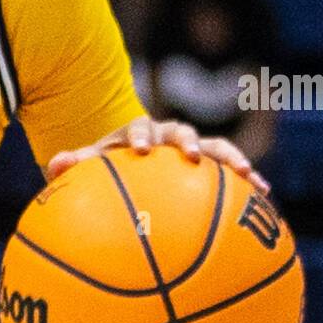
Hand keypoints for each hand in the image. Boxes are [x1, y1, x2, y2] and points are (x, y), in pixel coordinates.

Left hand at [46, 116, 270, 194]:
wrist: (132, 159)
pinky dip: (248, 178)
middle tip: (188, 155)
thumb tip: (55, 164)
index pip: (139, 129)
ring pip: (214, 147)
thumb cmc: (109, 166)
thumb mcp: (91, 165)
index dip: (141, 136)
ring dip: (230, 157)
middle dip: (186, 140)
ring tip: (248, 173)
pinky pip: (231, 171)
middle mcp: (167, 136)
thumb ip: (75, 164)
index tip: (140, 149)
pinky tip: (266, 194)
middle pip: (180, 131)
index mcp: (138, 133)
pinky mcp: (209, 164)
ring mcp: (191, 149)